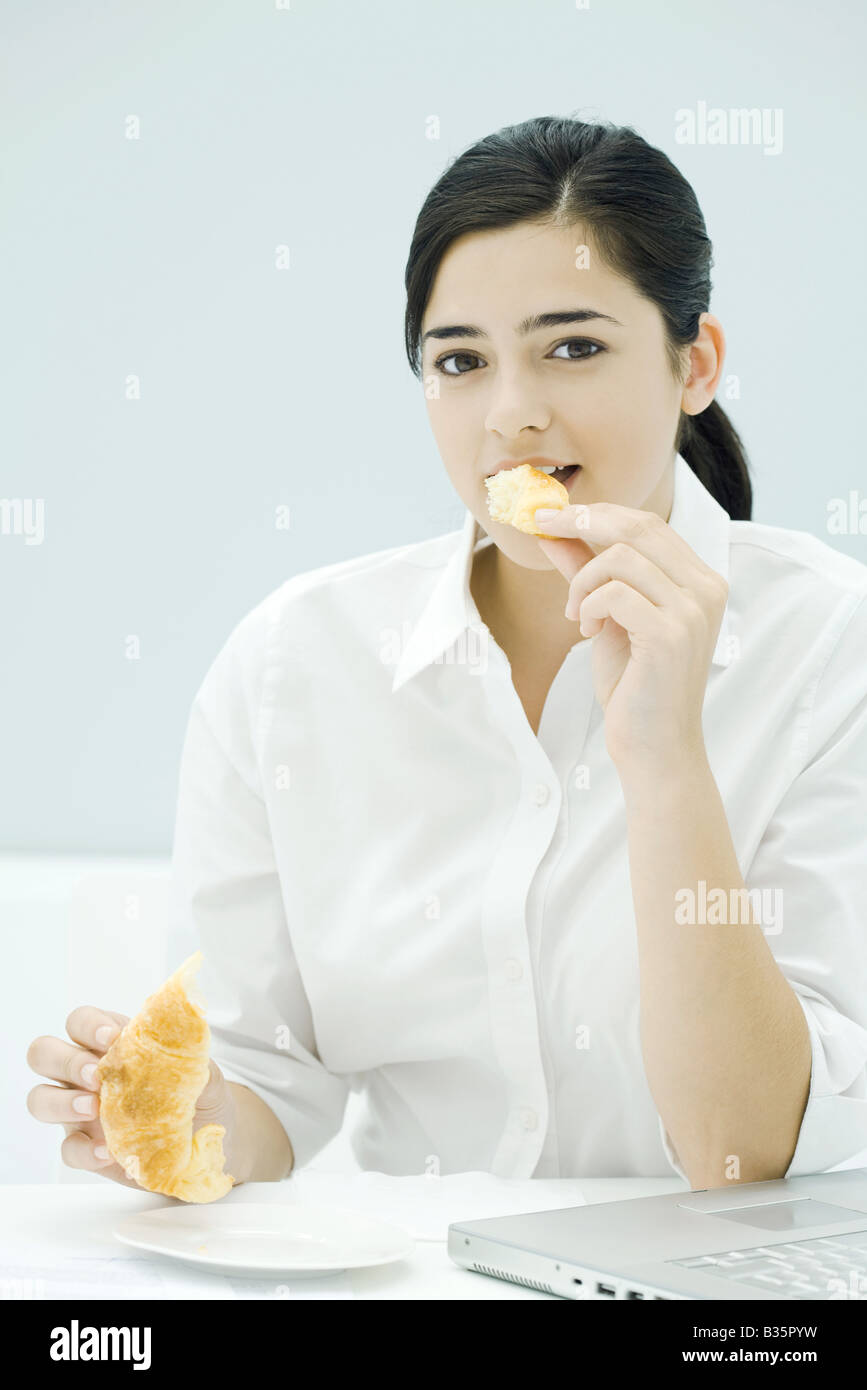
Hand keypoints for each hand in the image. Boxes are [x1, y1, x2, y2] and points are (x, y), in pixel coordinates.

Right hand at [26, 1008, 237, 1192]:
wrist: (213, 1139)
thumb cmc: (200, 1094)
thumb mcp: (202, 1069)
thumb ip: (187, 1055)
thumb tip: (183, 1038)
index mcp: (111, 1043)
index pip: (79, 1021)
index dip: (88, 1025)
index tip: (112, 1038)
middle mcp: (86, 1073)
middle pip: (44, 1053)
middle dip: (65, 1061)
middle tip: (95, 1076)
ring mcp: (81, 1111)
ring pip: (40, 1099)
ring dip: (60, 1102)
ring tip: (93, 1110)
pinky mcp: (87, 1149)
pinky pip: (68, 1148)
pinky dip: (83, 1150)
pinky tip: (107, 1151)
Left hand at [534, 501, 727, 770]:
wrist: (654, 745)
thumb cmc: (636, 684)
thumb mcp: (609, 616)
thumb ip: (588, 570)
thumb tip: (554, 530)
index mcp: (699, 580)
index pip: (648, 523)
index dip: (597, 512)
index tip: (552, 513)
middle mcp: (705, 589)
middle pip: (637, 527)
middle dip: (582, 522)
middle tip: (544, 529)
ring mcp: (692, 611)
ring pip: (619, 558)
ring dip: (582, 582)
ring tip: (577, 614)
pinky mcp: (671, 634)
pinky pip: (613, 592)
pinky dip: (588, 605)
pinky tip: (588, 630)